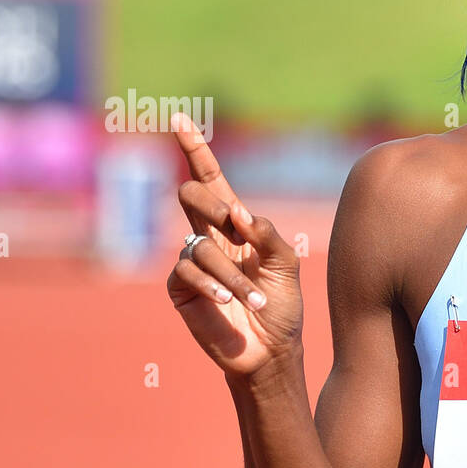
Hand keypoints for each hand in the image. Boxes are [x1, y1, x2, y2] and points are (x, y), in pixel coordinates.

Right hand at [165, 113, 302, 378]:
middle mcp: (209, 236)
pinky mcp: (180, 288)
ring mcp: (192, 261)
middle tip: (235, 229)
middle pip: (192, 196)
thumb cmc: (283, 306)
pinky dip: (213, 284)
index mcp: (235, 224)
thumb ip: (267, 234)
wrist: (272, 349)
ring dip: (232, 273)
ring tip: (256, 298)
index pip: (211, 178)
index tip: (179, 118)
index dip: (195, 149)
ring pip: (199, 244)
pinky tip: (230, 300)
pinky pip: (188, 271)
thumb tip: (239, 213)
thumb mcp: (287, 265)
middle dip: (212, 206)